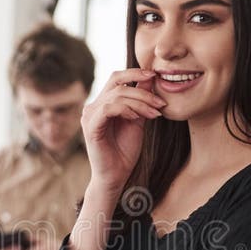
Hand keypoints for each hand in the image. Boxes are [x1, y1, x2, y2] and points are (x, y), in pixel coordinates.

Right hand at [81, 69, 164, 193]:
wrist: (116, 176)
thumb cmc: (124, 151)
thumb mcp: (137, 120)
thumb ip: (140, 100)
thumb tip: (150, 78)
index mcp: (103, 103)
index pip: (117, 78)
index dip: (135, 72)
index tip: (156, 76)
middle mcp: (93, 106)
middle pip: (116, 82)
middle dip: (142, 89)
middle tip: (160, 102)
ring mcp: (90, 116)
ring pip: (116, 95)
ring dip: (139, 102)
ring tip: (154, 114)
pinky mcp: (90, 127)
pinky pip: (108, 109)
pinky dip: (126, 110)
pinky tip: (136, 118)